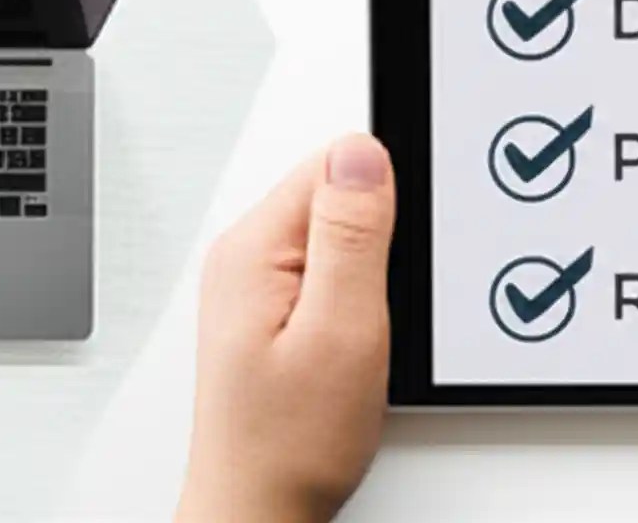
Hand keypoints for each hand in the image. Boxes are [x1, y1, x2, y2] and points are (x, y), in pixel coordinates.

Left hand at [176, 134, 395, 522]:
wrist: (257, 508)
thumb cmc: (288, 442)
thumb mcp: (341, 331)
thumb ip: (353, 235)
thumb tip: (362, 151)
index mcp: (253, 248)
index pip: (333, 164)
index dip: (386, 203)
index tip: (392, 260)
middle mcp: (245, 257)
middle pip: (335, 198)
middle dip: (378, 246)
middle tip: (373, 313)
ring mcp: (255, 285)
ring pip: (337, 239)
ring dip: (367, 279)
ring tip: (358, 339)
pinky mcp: (270, 310)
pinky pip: (327, 275)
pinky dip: (353, 303)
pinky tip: (350, 346)